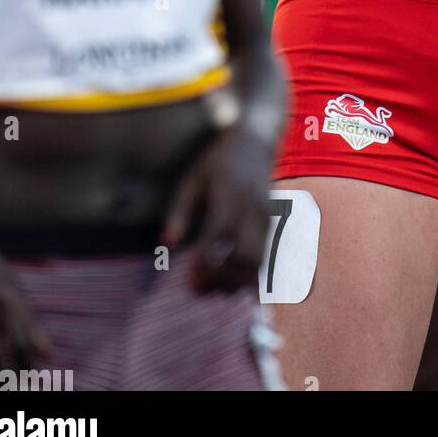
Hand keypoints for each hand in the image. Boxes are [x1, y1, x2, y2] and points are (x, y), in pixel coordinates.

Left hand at [160, 125, 272, 294]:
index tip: (188, 280)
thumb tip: (166, 243)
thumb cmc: (217, 160)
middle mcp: (252, 209)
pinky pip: (263, 258)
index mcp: (230, 196)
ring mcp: (265, 218)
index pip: (219, 236)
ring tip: (212, 293)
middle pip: (244, 256)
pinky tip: (229, 285)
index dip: (205, 262)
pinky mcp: (271, 225)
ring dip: (237, 283)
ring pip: (258, 262)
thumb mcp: (193, 178)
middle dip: (222, 280)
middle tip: (198, 292)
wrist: (255, 142)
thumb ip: (180, 210)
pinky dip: (248, 277)